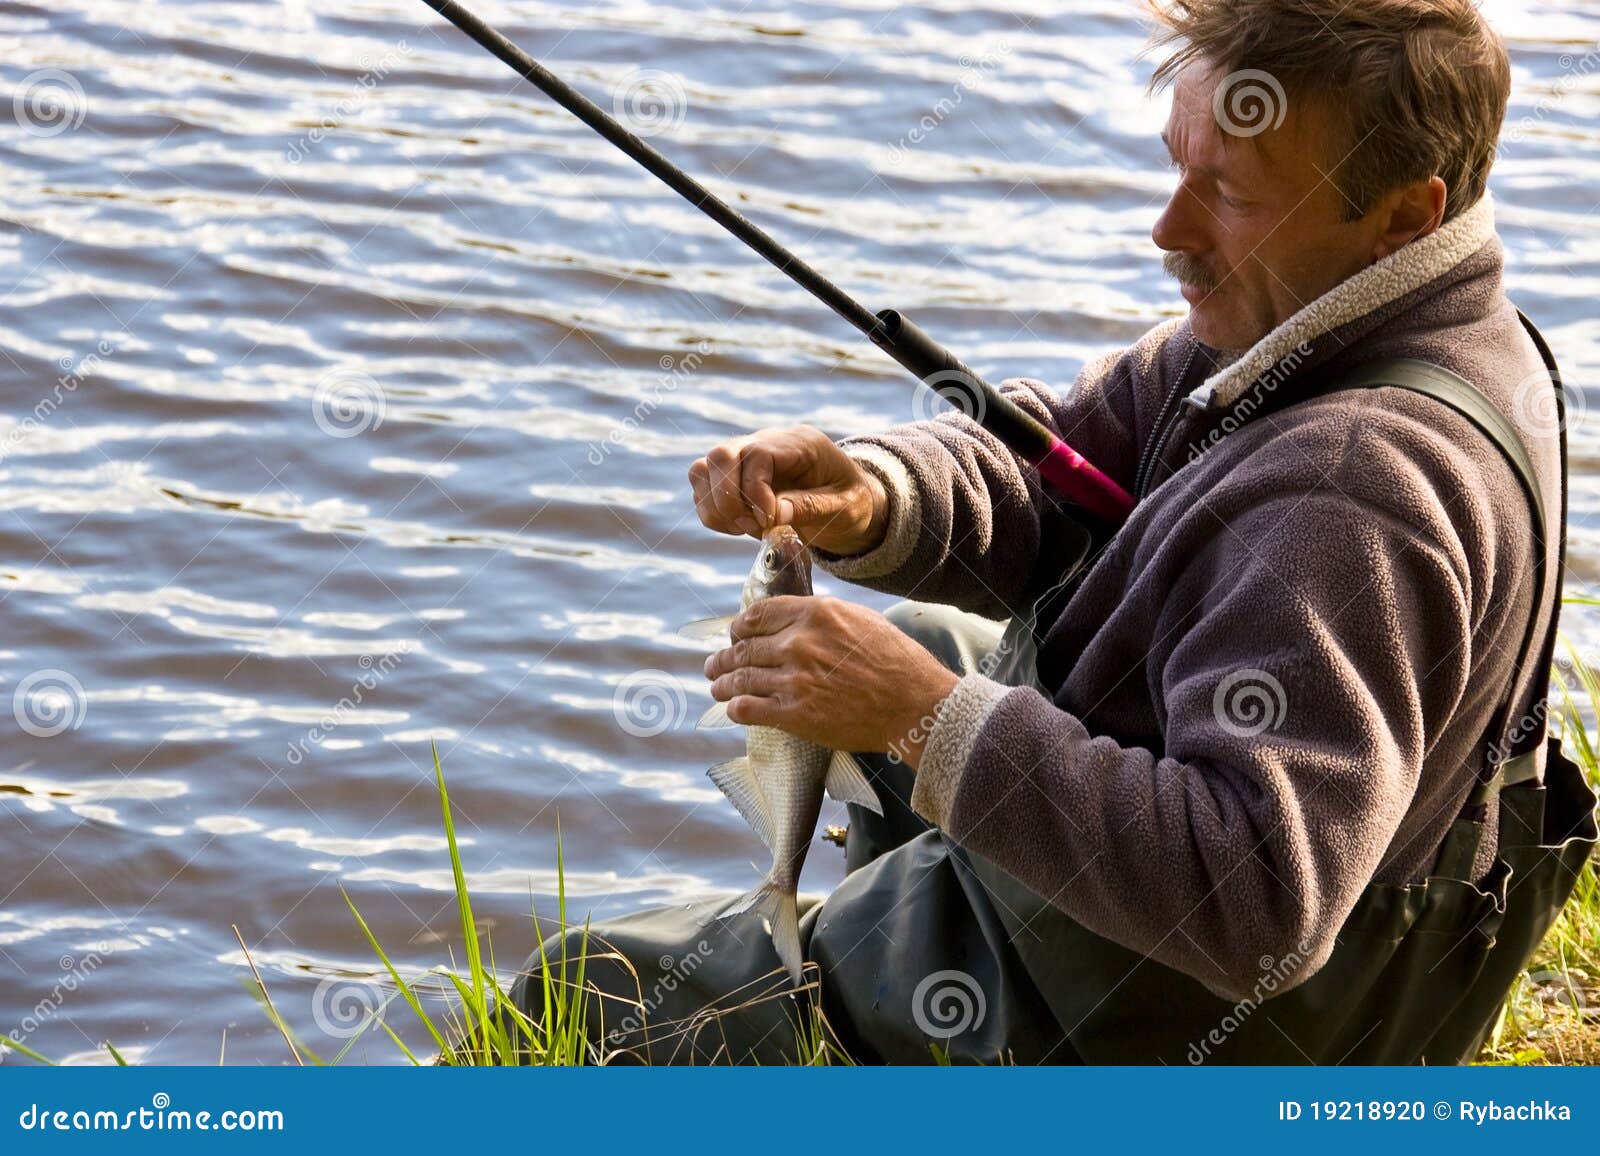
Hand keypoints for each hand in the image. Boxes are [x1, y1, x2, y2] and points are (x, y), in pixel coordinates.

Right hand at [688, 426, 887, 555]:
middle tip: (752, 527)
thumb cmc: (851, 500)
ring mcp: (744, 458)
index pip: (757, 454)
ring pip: (702, 470)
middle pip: (720, 455)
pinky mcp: (732, 478)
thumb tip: (775, 514)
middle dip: (728, 498)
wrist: (847, 500)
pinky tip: (741, 528)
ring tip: (747, 528)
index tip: (769, 521)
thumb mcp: (845, 506)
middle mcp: (765, 443)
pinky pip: (702, 490)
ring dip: (716, 507)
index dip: (755, 491)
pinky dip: (713, 514)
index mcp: (798, 443)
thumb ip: (811, 506)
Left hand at [704, 596, 958, 764]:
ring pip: (741, 678)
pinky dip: (736, 708)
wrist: (916, 704)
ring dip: (723, 683)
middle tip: (715, 664)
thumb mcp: (859, 620)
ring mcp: (794, 680)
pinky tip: (734, 709)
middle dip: (725, 657)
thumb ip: (821, 617)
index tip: (735, 634)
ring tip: (717, 686)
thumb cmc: (896, 662)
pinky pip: (749, 709)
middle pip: (744, 647)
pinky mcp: (795, 715)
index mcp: (814, 614)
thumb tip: (794, 620)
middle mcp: (798, 643)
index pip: (757, 615)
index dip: (740, 627)